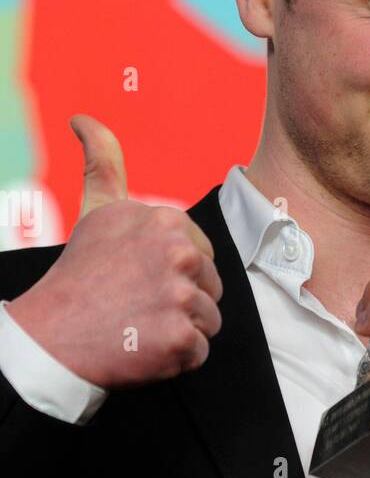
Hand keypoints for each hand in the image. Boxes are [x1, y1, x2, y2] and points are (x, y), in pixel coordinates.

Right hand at [6, 114, 222, 389]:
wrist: (50, 337)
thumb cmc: (79, 275)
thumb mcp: (95, 211)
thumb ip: (103, 162)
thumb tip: (84, 119)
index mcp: (165, 221)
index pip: (202, 254)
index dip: (174, 272)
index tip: (138, 278)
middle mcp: (179, 255)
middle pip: (211, 286)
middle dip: (181, 301)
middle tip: (138, 304)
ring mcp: (181, 299)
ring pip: (210, 320)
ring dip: (180, 329)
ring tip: (141, 325)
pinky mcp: (181, 340)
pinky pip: (200, 351)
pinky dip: (175, 358)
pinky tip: (144, 347)